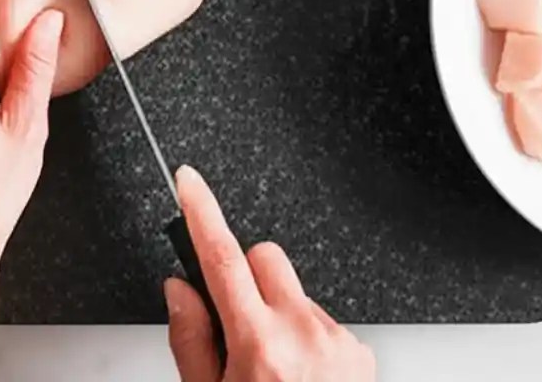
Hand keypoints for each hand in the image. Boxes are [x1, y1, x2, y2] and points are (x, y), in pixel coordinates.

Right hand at [165, 167, 375, 381]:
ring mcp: (338, 343)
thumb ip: (190, 338)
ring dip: (275, 312)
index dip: (201, 210)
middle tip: (230, 319)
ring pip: (294, 291)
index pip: (221, 257)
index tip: (188, 180)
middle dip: (241, 273)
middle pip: (264, 257)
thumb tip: (180, 288)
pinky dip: (305, 337)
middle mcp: (304, 335)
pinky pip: (321, 319)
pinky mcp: (361, 352)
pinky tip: (298, 377)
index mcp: (259, 346)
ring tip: (271, 368)